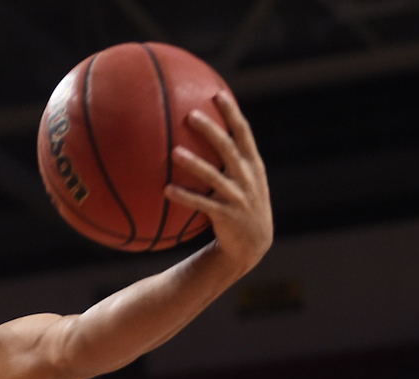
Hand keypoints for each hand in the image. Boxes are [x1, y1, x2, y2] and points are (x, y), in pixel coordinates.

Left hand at [168, 91, 272, 271]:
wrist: (252, 244)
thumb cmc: (240, 206)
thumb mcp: (242, 181)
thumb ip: (227, 161)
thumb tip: (199, 138)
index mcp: (252, 165)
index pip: (243, 132)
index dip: (231, 113)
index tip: (217, 93)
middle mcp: (248, 178)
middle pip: (229, 148)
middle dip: (211, 130)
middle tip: (191, 115)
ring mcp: (239, 197)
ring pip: (215, 176)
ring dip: (194, 164)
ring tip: (174, 152)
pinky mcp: (227, 216)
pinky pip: (202, 205)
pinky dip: (185, 197)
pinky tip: (165, 190)